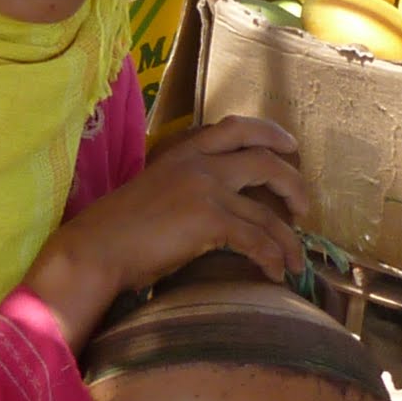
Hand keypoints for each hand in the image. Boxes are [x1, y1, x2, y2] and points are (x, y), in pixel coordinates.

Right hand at [24, 115, 309, 349]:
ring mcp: (206, 189)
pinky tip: (274, 272)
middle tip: (305, 206)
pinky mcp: (209, 219)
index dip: (269, 132)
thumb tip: (219, 204)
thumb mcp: (155, 188)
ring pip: (267, 210)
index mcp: (183, 151)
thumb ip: (185, 184)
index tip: (289, 145)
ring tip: (295, 260)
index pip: (234, 128)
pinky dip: (271, 257)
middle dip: (292, 183)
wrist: (96, 248)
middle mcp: (199, 163)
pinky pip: (256, 238)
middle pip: (264, 162)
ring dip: (288, 238)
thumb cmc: (118, 228)